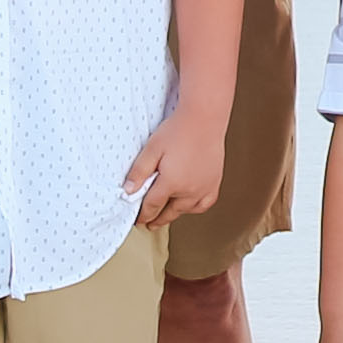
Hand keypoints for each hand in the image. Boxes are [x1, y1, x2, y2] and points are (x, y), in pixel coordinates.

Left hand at [125, 109, 224, 226]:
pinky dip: (195, 207)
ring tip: (167, 215)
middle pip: (170, 212)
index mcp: (172, 183)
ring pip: (187, 210)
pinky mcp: (214, 181)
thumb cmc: (178, 130)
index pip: (153, 206)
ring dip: (175, 214)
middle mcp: (190, 190)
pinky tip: (190, 206)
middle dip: (157, 219)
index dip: (143, 215)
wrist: (204, 118)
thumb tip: (128, 191)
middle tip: (149, 224)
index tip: (137, 220)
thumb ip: (139, 172)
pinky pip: (205, 203)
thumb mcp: (152, 149)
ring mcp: (204, 187)